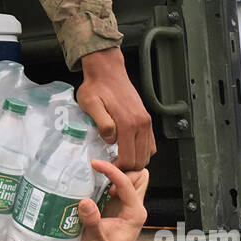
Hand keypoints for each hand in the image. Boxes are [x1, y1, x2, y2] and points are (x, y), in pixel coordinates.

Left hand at [76, 47, 155, 170]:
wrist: (107, 71)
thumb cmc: (96, 87)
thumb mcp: (90, 104)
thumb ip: (102, 122)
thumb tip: (110, 140)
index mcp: (128, 123)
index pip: (129, 159)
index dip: (118, 168)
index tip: (107, 168)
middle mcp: (141, 124)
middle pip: (141, 159)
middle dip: (128, 168)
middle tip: (113, 167)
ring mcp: (146, 121)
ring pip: (148, 153)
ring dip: (135, 160)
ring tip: (119, 160)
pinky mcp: (146, 119)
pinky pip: (150, 143)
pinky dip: (142, 151)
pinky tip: (128, 149)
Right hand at [78, 160, 149, 240]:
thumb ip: (92, 221)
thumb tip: (85, 201)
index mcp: (135, 214)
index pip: (127, 183)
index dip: (112, 171)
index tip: (95, 164)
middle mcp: (133, 208)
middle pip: (138, 176)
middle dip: (122, 169)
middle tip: (101, 169)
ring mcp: (124, 207)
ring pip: (129, 180)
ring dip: (114, 174)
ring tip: (96, 175)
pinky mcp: (114, 209)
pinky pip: (115, 188)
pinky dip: (106, 182)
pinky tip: (92, 184)